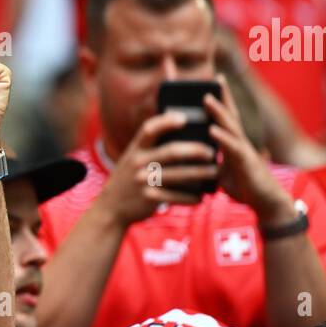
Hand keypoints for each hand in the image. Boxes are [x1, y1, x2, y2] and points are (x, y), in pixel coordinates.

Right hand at [97, 112, 217, 227]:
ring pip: (178, 175)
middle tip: (211, 151)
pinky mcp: (149, 198)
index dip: (167, 121)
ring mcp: (143, 181)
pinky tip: (201, 196)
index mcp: (135, 149)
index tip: (184, 118)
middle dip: (195, 150)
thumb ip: (149, 148)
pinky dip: (190, 197)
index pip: (150, 129)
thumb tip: (180, 135)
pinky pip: (175, 197)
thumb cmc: (128, 179)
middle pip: (172, 152)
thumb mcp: (131, 159)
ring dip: (200, 173)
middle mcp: (138, 163)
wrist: (110, 208)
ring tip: (215, 171)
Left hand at [205, 74, 295, 225]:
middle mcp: (240, 142)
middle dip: (222, 95)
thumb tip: (199, 159)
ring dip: (218, 112)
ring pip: (231, 127)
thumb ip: (212, 161)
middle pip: (230, 114)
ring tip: (207, 98)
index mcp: (234, 143)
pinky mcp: (246, 163)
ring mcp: (244, 151)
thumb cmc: (246, 187)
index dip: (219, 100)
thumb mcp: (223, 172)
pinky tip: (211, 130)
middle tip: (215, 76)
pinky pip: (233, 148)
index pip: (225, 118)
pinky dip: (222, 138)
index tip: (210, 83)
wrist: (266, 204)